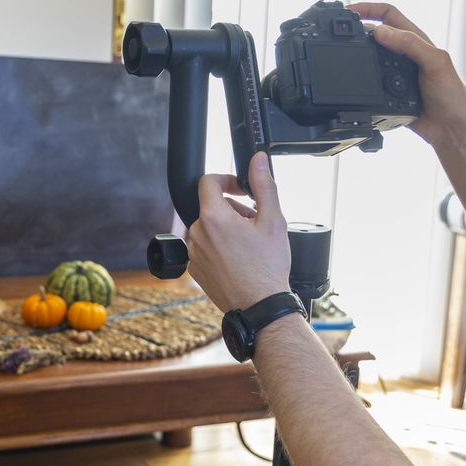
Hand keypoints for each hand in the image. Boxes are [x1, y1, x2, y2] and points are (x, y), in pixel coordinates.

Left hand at [186, 151, 291, 311]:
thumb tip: (258, 160)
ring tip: (248, 243)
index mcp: (213, 217)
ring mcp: (193, 253)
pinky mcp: (194, 269)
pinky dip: (219, 246)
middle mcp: (196, 234)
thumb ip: (264, 184)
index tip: (242, 189)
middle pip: (211, 206)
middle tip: (254, 222)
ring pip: (208, 227)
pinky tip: (239, 258)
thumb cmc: (267, 267)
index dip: (227, 179)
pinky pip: (204, 247)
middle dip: (232, 208)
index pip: (208, 181)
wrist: (260, 306)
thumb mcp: (273, 220)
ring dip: (226, 228)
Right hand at [347, 1, 465, 145]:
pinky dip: (359, 79)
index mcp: (416, 40)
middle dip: (356, 28)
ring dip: (356, 53)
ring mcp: (395, 74)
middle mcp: (405, 54)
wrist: (450, 128)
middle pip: (375, 33)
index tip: (349, 11)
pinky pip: (369, 82)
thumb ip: (410, 44)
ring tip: (342, 52)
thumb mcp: (434, 62)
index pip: (388, 14)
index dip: (368, 8)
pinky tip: (353, 80)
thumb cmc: (452, 94)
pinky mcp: (389, 93)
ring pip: (369, 57)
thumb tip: (381, 32)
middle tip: (339, 32)